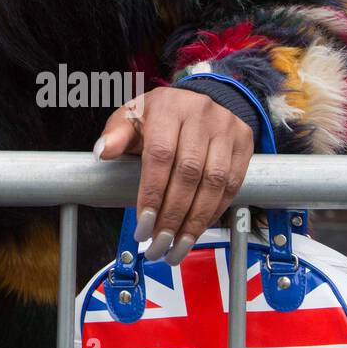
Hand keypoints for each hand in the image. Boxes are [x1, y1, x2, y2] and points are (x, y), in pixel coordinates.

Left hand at [94, 86, 253, 264]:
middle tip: (158, 244)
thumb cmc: (159, 114)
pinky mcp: (244, 144)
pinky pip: (232, 185)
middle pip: (189, 173)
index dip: (152, 193)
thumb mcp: (131, 116)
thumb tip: (102, 152)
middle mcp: (200, 115)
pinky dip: (214, 212)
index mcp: (167, 107)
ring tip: (177, 247)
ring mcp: (226, 129)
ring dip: (195, 221)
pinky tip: (197, 228)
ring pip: (215, 183)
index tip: (143, 225)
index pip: (161, 155)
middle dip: (173, 215)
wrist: (199, 100)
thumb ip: (116, 135)